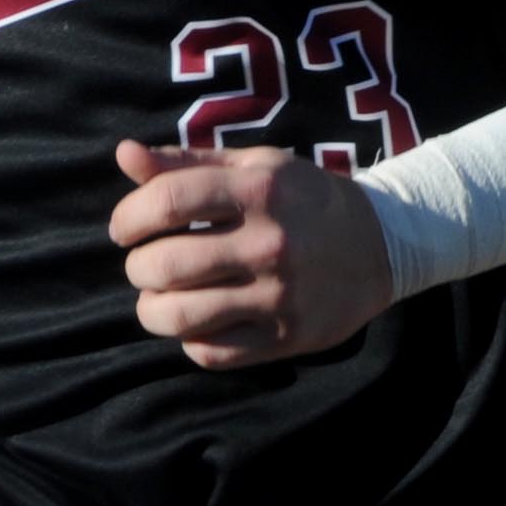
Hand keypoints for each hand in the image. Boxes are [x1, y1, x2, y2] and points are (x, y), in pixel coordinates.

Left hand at [109, 139, 393, 368]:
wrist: (382, 245)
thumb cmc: (300, 199)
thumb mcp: (253, 167)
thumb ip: (185, 163)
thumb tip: (124, 153)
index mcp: (260, 190)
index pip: (167, 201)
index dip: (128, 217)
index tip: (124, 230)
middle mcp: (270, 243)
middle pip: (164, 265)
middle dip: (137, 267)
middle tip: (143, 265)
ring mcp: (281, 296)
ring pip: (180, 316)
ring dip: (151, 309)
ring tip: (157, 297)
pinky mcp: (288, 338)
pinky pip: (211, 353)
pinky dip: (188, 340)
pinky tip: (196, 321)